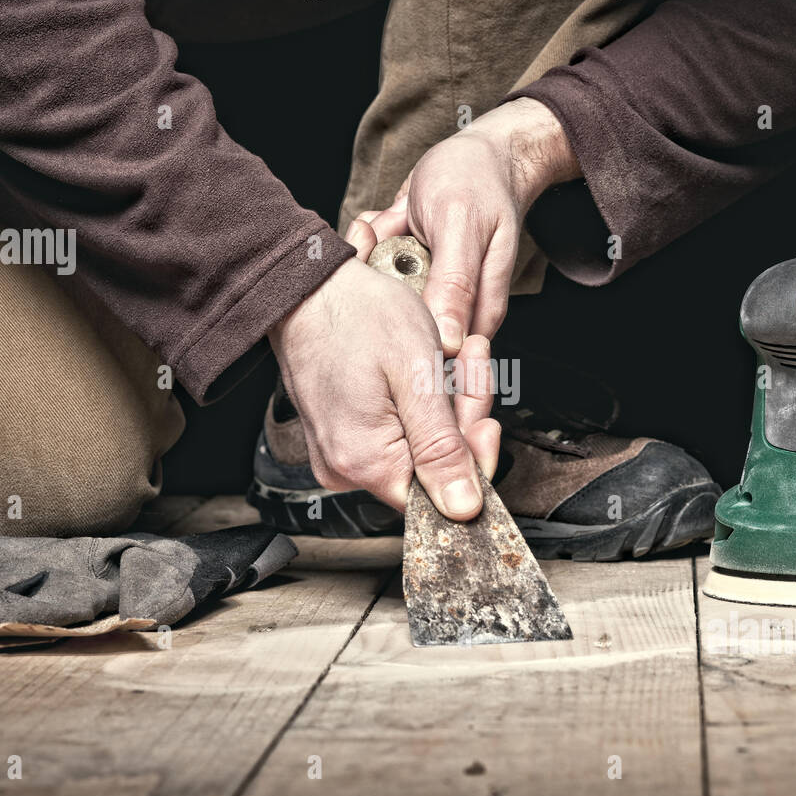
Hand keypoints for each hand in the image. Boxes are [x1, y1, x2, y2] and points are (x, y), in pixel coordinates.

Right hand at [268, 223, 500, 520]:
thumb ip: (441, 449)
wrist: (309, 284)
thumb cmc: (358, 315)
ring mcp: (340, 452)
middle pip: (432, 469)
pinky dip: (420, 401)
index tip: (486, 419)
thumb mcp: (417, 377)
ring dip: (445, 403)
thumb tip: (464, 510)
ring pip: (419, 446)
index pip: (440, 498)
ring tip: (449, 356)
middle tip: (467, 367)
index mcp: (366, 463)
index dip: (472, 459)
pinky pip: (396, 432)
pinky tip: (426, 367)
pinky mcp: (342, 433)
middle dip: (461, 419)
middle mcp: (347, 468)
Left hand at [362, 97, 579, 354]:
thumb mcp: (462, 226)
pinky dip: (377, 236)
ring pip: (381, 290)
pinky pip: (377, 265)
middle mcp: (453, 310)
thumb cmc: (478, 181)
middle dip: (383, 273)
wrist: (480, 154)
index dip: (400, 326)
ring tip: (397, 221)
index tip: (390, 274)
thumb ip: (456, 284)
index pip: (434, 353)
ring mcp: (428, 292)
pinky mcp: (409, 274)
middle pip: (397, 320)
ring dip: (379, 248)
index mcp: (477, 313)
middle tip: (395, 232)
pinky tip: (392, 217)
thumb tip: (450, 344)